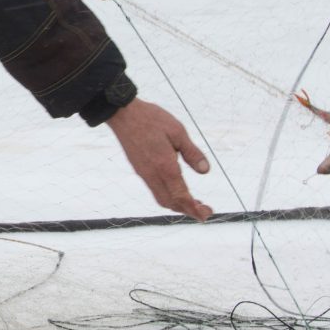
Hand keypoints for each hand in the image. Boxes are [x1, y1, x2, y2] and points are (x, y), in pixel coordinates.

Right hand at [105, 98, 212, 219]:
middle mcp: (153, 174)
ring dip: (178, 205)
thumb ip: (192, 153)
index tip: (206, 214)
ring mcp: (144, 173)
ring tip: (193, 203)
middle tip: (204, 211)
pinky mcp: (140, 169)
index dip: (195, 209)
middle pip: (171, 203)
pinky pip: (155, 190)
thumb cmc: (152, 119)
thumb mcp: (178, 132)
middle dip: (188, 211)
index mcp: (165, 166)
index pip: (181, 196)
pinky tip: (176, 189)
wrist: (123, 115)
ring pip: (161, 198)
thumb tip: (205, 171)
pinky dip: (168, 196)